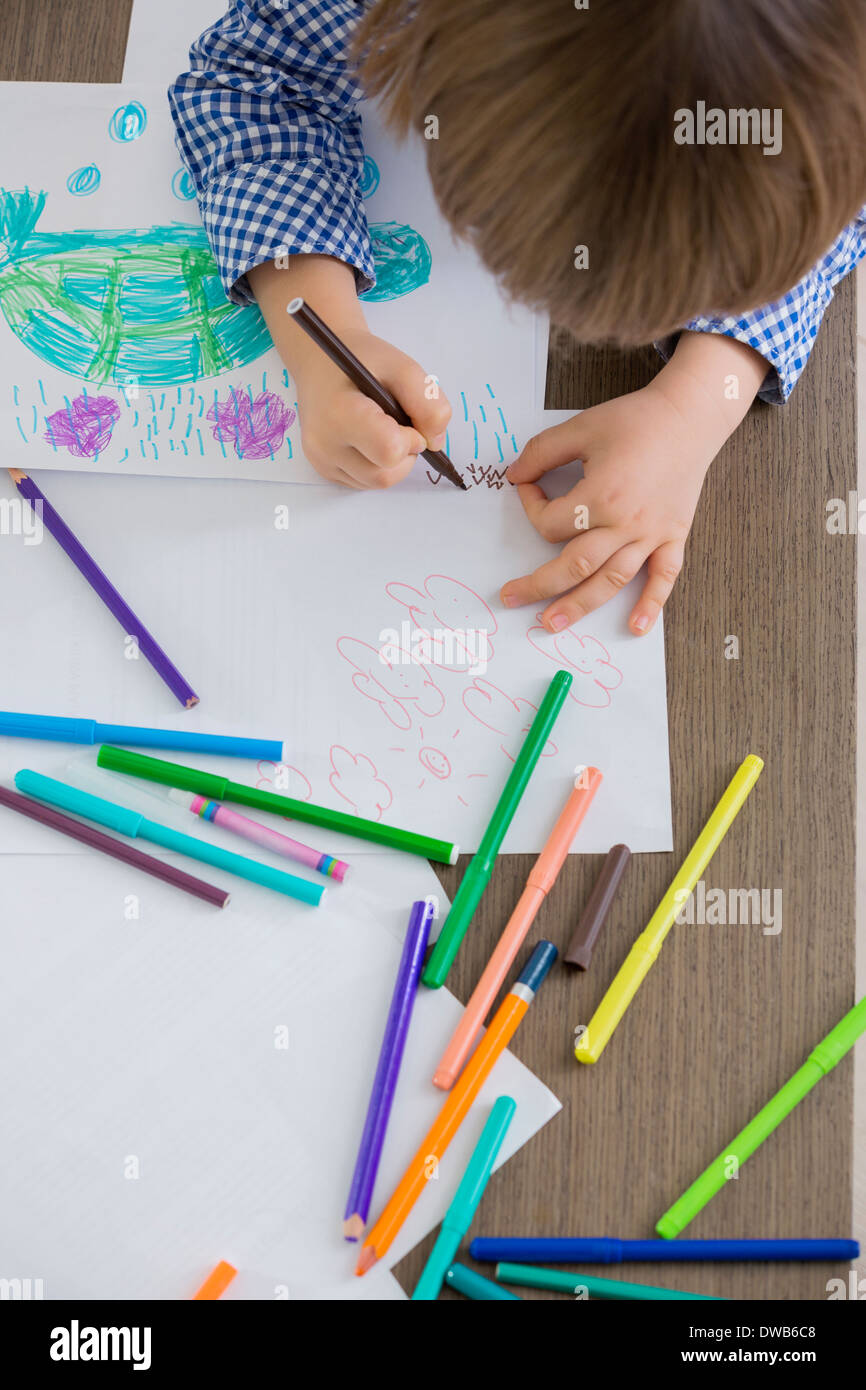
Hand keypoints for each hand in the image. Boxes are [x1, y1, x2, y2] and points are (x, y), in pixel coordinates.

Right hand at [293, 328, 450, 487]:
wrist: (319, 361)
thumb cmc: (360, 360)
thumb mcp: (402, 367)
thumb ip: (428, 404)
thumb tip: (435, 443)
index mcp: (340, 414)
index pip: (389, 452)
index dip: (410, 440)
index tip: (407, 420)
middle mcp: (324, 444)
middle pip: (385, 475)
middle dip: (404, 454)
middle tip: (397, 423)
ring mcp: (321, 460)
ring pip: (377, 483)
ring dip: (393, 462)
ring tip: (383, 428)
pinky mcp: (324, 470)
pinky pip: (365, 482)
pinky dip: (378, 465)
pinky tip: (369, 438)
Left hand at [501, 334, 767, 633]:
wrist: (689, 416)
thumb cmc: (636, 420)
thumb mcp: (581, 428)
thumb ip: (541, 452)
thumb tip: (514, 476)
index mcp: (600, 495)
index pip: (550, 522)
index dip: (530, 506)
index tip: (527, 487)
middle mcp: (625, 523)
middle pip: (573, 566)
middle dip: (537, 586)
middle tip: (510, 599)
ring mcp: (651, 534)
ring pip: (610, 580)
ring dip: (580, 605)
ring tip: (553, 623)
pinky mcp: (673, 535)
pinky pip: (664, 576)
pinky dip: (651, 605)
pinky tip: (636, 627)